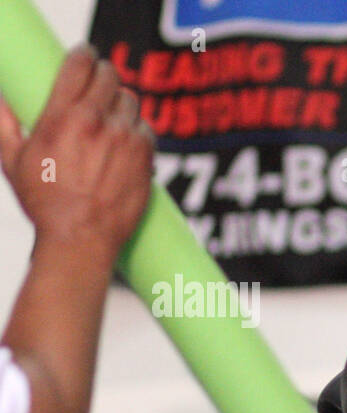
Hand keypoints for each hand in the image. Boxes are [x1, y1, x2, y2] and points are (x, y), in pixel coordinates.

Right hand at [0, 45, 154, 264]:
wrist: (81, 239)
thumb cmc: (44, 203)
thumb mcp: (12, 161)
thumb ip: (4, 124)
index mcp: (63, 117)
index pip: (79, 65)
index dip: (83, 54)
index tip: (84, 55)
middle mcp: (98, 123)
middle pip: (111, 77)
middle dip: (104, 76)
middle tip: (98, 83)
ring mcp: (126, 140)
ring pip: (131, 102)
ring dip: (121, 104)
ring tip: (110, 116)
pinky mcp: (146, 158)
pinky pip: (147, 130)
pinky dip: (137, 131)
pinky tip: (126, 141)